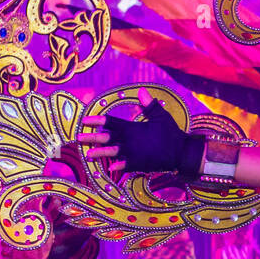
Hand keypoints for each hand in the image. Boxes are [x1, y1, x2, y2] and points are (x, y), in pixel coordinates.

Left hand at [78, 88, 204, 178]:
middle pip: (106, 137)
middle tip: (79, 137)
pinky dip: (117, 166)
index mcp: (132, 127)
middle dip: (91, 137)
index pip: (110, 121)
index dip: (97, 120)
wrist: (181, 153)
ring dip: (99, 153)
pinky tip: (110, 168)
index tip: (85, 120)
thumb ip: (149, 104)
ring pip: (111, 152)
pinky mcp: (138, 164)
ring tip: (88, 154)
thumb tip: (141, 91)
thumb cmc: (170, 132)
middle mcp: (129, 140)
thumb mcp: (160, 116)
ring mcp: (132, 154)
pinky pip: (124, 165)